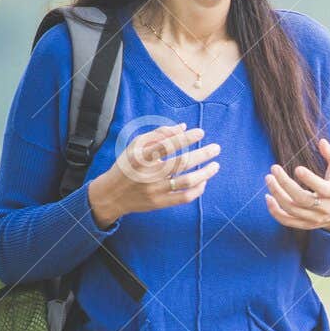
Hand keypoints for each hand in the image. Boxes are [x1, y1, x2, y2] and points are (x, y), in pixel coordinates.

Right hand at [88, 124, 219, 226]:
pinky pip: (185, 197)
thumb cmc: (128, 165)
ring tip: (216, 165)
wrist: (112, 194)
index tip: (200, 132)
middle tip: (216, 148)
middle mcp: (149, 174)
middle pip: (182, 163)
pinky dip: (198, 189)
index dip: (186, 138)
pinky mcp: (160, 203)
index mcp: (141, 157)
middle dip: (203, 154)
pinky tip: (204, 181)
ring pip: (186, 181)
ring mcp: (155, 190)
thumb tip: (183, 127)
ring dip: (205, 173)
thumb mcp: (135, 146)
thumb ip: (158, 134)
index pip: (167, 145)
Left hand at [265, 138, 329, 231]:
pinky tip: (268, 198)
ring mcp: (314, 218)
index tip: (297, 168)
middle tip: (274, 168)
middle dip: (285, 184)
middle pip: (301, 199)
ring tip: (269, 179)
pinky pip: (287, 221)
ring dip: (277, 194)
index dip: (309, 179)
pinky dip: (275, 211)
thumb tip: (322, 142)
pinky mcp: (305, 224)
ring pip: (292, 209)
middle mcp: (324, 208)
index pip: (321, 188)